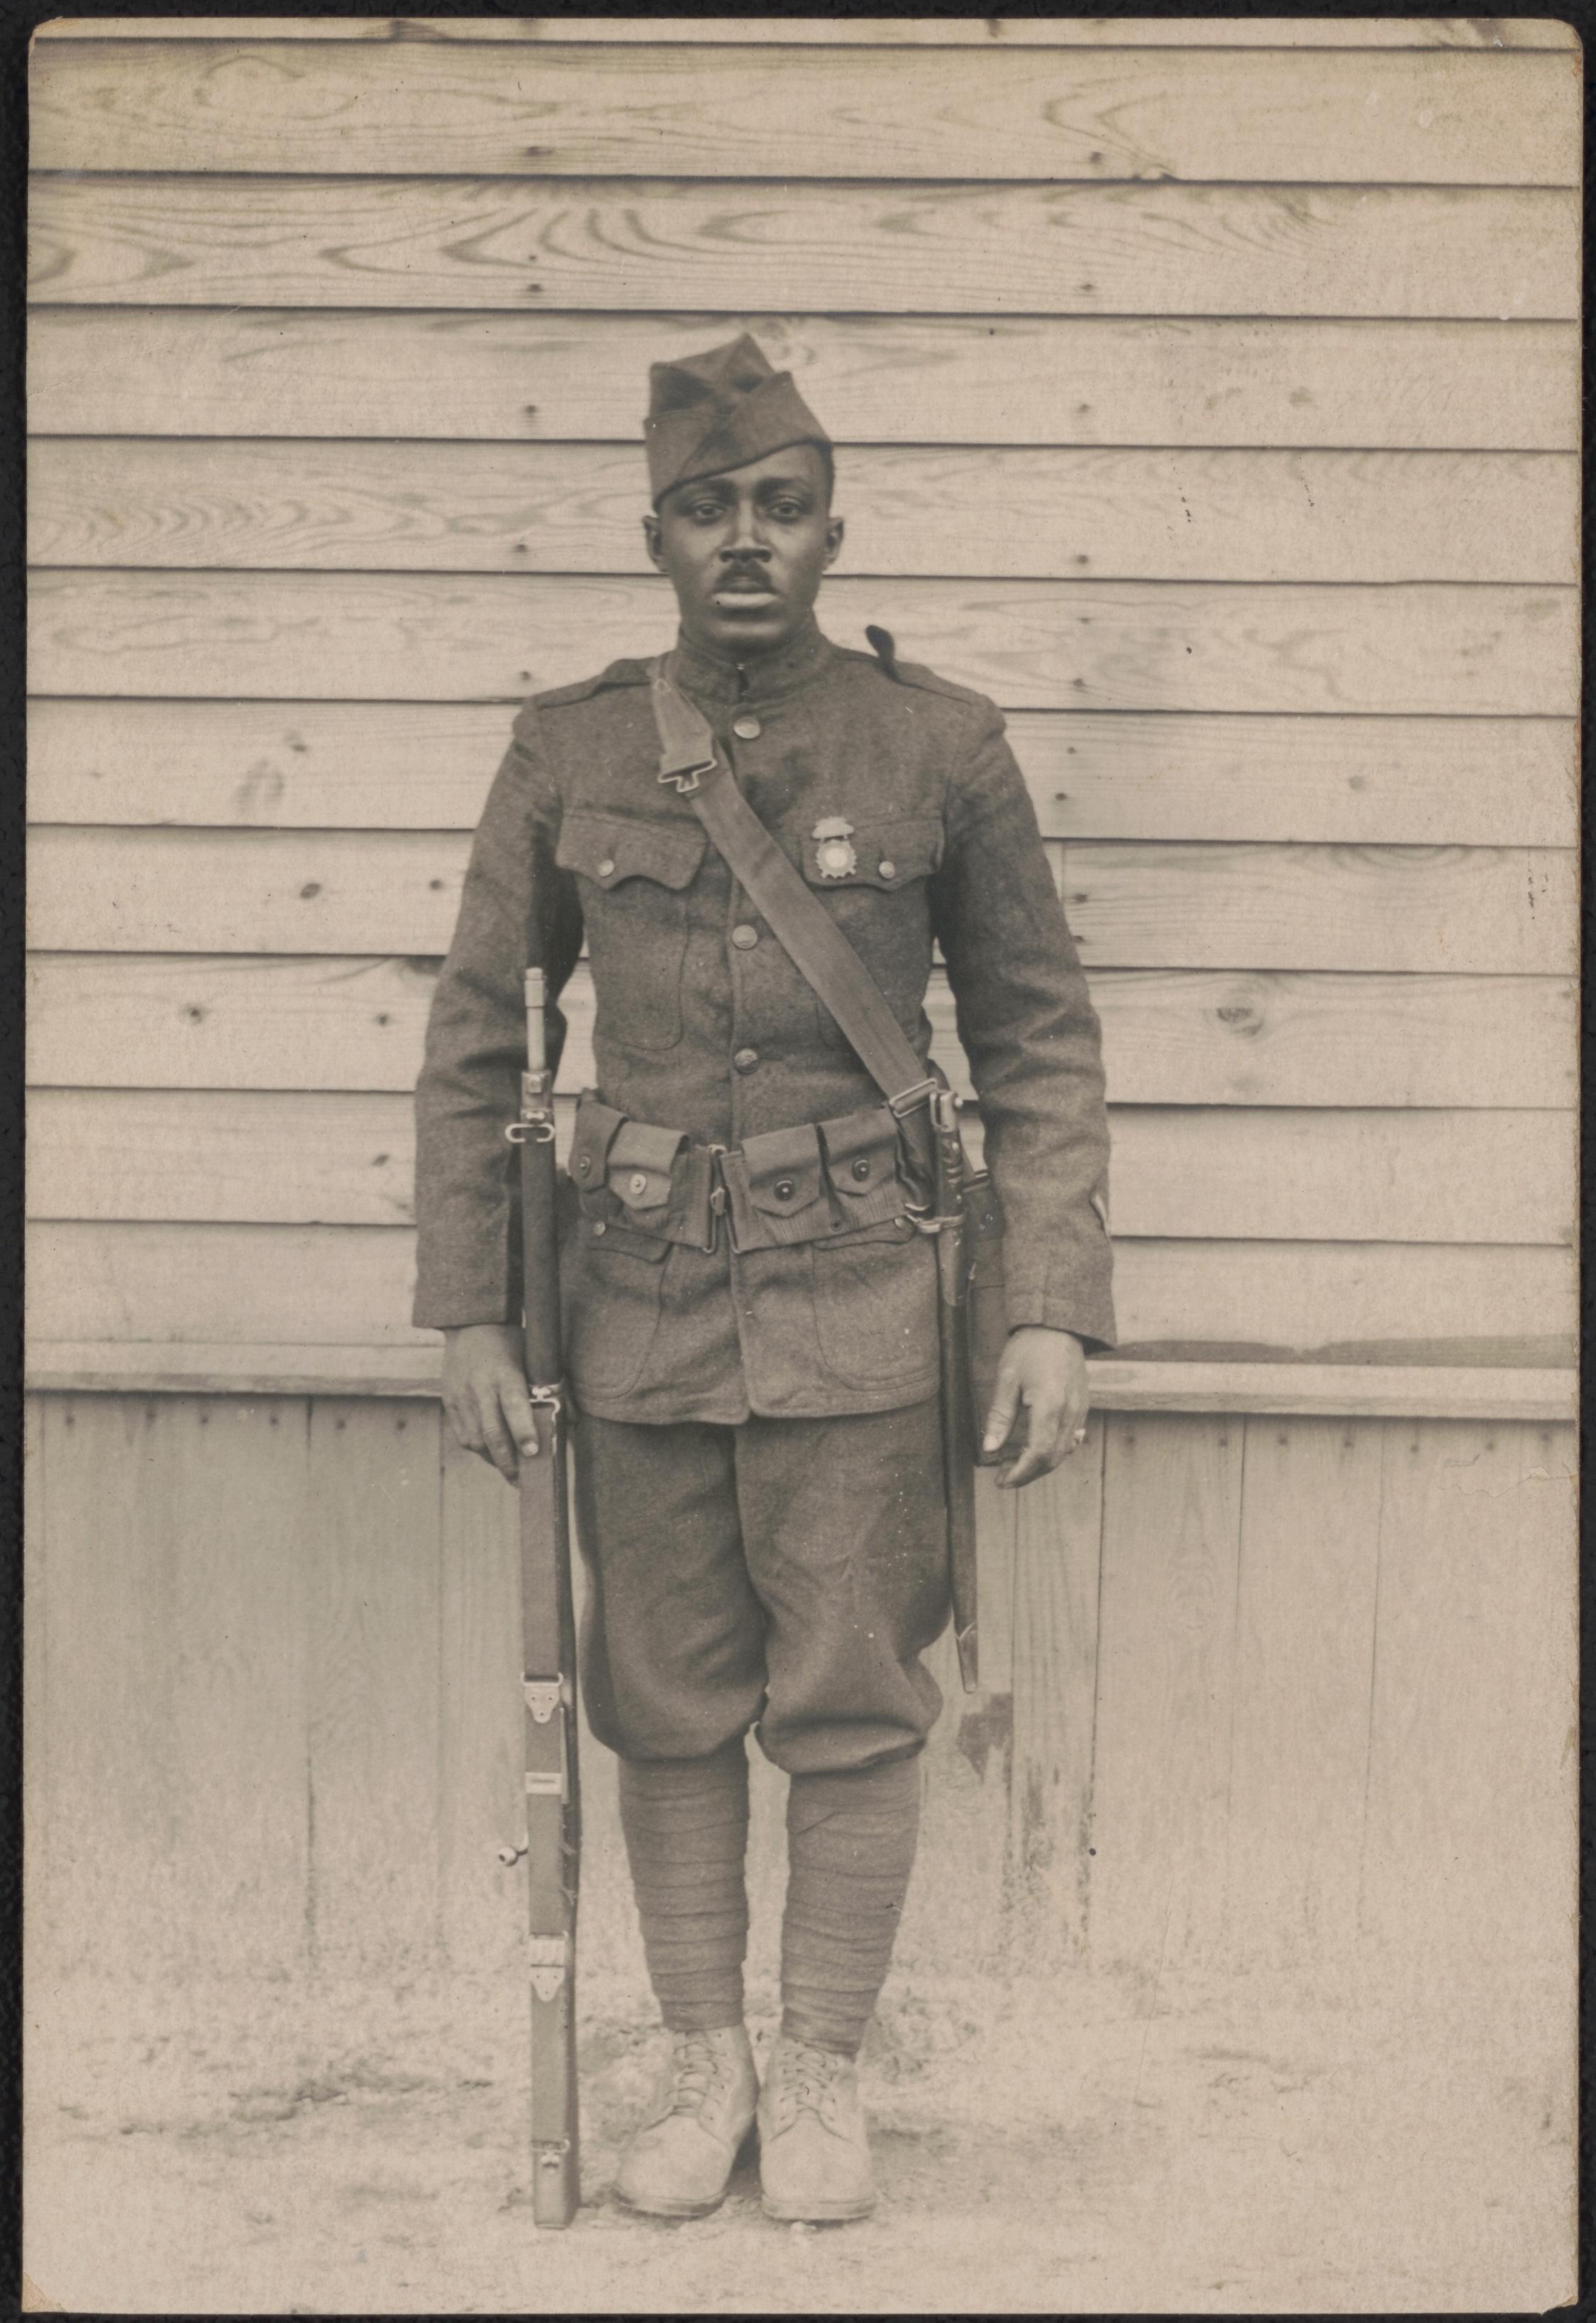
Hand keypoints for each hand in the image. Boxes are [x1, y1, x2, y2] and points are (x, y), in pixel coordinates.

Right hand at [441, 1322, 541, 1481]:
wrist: (469, 1324)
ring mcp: (461, 1396)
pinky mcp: (450, 1402)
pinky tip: (492, 1453)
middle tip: (522, 1480)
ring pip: (475, 1440)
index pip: (513, 1406)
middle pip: (492, 1432)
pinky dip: (479, 1449)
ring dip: (493, 1459)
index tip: (534, 1452)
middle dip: (508, 1461)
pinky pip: (463, 1436)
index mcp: (504, 1372)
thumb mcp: (533, 1357)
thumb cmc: (510, 1342)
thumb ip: (550, 1388)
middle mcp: (479, 1386)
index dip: (523, 1432)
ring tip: (510, 1469)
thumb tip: (571, 1421)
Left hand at [982, 1327, 1090, 1489]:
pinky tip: (1034, 1450)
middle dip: (1028, 1474)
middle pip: (1053, 1458)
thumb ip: (999, 1416)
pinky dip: (1052, 1451)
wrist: (1058, 1326)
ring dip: (1040, 1465)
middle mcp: (1070, 1412)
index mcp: (1051, 1404)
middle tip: (1003, 1477)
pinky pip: (1071, 1439)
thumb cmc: (1029, 1348)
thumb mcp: (1007, 1379)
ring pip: (1063, 1452)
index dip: (1021, 1472)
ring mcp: (1080, 1410)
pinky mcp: (1082, 1407)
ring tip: (1014, 1465)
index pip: (1039, 1453)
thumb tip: (989, 1449)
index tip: (1002, 1480)